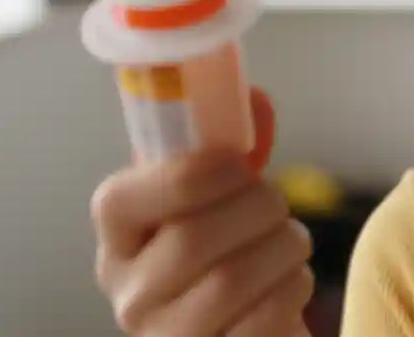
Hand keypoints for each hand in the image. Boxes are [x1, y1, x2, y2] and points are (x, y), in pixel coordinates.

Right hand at [91, 88, 313, 335]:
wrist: (247, 325)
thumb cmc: (232, 251)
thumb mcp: (220, 200)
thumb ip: (231, 151)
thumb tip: (256, 100)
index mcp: (119, 238)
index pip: (120, 200)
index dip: (190, 175)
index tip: (238, 165)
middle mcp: (130, 293)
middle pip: (192, 239)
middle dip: (256, 208)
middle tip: (276, 205)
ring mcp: (166, 336)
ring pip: (231, 280)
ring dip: (283, 248)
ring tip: (290, 242)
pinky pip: (262, 321)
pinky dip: (293, 289)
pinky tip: (290, 282)